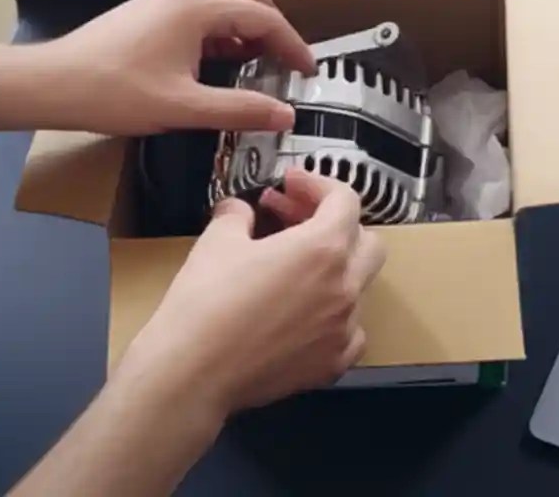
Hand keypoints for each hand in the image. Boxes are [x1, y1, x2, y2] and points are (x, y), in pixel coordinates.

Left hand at [37, 0, 316, 134]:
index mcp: (199, 7)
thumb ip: (240, 109)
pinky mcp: (151, 10)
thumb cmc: (113, 92)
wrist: (52, 83)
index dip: (293, 46)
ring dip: (249, 28)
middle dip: (275, 32)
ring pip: (225, 1)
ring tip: (261, 64)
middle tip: (288, 67)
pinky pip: (202, 9)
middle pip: (250, 1)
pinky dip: (224, 28)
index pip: (266, 19)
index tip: (308, 71)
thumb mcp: (184, 107)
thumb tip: (284, 114)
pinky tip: (222, 60)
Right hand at [113, 169, 385, 419]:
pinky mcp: (334, 363)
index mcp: (323, 248)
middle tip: (294, 222)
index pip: (345, 201)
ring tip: (294, 268)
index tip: (290, 184)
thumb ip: (238, 216)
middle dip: (335, 225)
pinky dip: (335, 316)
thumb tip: (241, 211)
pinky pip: (352, 331)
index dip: (317, 184)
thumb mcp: (217, 241)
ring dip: (335, 269)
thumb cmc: (205, 301)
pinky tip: (306, 314)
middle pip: (366, 241)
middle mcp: (345, 286)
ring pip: (360, 286)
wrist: (192, 374)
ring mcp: (344, 328)